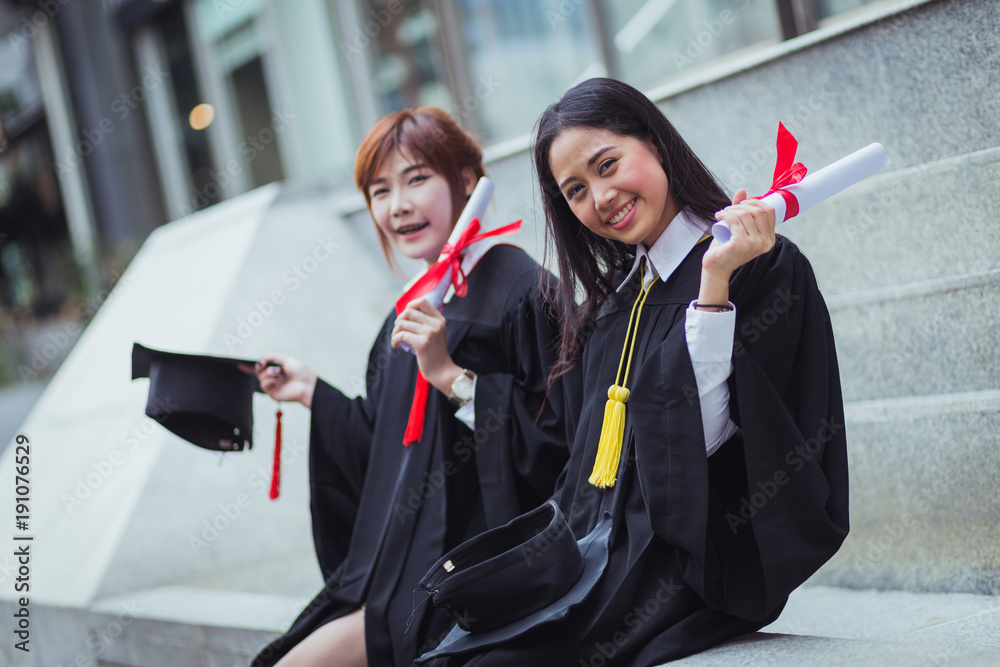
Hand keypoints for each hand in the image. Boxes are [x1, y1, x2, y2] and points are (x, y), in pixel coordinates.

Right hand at [238, 353, 317, 408]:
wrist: (307, 384)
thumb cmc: (300, 371)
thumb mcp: (286, 359)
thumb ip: (272, 357)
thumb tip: (260, 358)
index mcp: (277, 368)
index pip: (261, 367)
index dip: (250, 366)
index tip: (240, 364)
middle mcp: (273, 376)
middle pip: (258, 371)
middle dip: (260, 366)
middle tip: (264, 363)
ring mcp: (273, 385)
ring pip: (260, 377)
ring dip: (268, 373)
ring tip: (278, 372)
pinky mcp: (272, 393)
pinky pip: (264, 384)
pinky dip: (270, 380)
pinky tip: (278, 379)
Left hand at [390, 298, 462, 395]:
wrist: (442, 371)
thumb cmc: (435, 353)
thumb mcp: (436, 333)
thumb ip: (426, 322)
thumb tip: (405, 312)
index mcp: (439, 319)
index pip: (423, 301)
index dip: (410, 305)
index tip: (405, 316)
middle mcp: (435, 324)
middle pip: (409, 311)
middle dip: (399, 320)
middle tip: (398, 330)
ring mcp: (430, 333)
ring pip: (402, 324)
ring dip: (395, 332)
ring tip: (396, 340)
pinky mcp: (422, 343)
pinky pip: (401, 335)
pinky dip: (395, 340)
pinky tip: (396, 346)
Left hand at [697, 188, 776, 305]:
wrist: (716, 267)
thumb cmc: (727, 247)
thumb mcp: (738, 227)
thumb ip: (741, 209)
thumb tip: (742, 190)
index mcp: (769, 239)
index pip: (769, 211)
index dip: (755, 202)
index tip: (740, 205)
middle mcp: (765, 242)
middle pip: (757, 211)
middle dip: (741, 206)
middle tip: (728, 210)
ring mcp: (754, 244)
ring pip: (745, 214)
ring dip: (731, 210)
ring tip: (722, 214)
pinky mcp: (741, 244)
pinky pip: (734, 221)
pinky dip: (725, 214)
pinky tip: (719, 216)